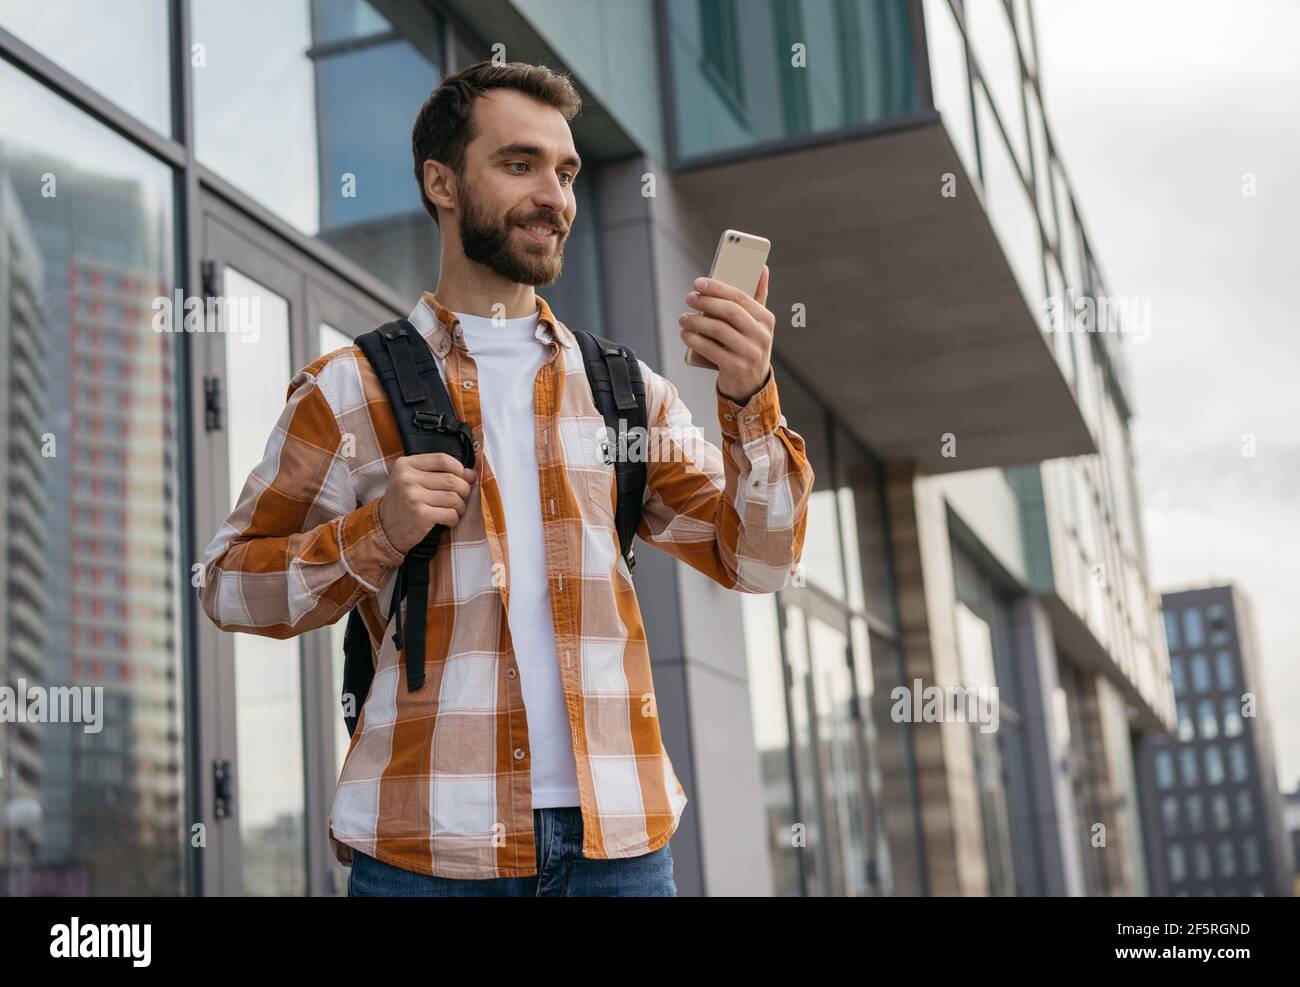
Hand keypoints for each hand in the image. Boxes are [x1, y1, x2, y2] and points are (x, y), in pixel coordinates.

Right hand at [378, 452, 476, 553]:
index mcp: (406, 464)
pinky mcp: (420, 515)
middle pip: (452, 479)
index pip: (443, 459)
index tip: (463, 478)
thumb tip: (472, 474)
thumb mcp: (413, 480)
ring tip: (455, 510)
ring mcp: (413, 497)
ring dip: (461, 506)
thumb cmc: (403, 502)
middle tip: (461, 498)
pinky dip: (454, 519)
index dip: (459, 469)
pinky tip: (448, 521)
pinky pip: (451, 514)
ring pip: (454, 498)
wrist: (384, 529)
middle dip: (464, 490)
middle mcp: (407, 478)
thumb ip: (439, 473)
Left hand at [679, 265, 773, 404]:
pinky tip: (685, 334)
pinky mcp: (736, 368)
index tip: (698, 283)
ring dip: (696, 321)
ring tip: (683, 318)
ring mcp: (750, 353)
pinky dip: (695, 340)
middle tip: (688, 298)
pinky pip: (711, 349)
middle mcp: (762, 335)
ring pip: (718, 330)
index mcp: (766, 319)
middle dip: (705, 302)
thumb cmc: (748, 346)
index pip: (740, 296)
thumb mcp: (757, 324)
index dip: (717, 287)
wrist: (750, 385)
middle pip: (729, 311)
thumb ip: (758, 297)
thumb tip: (761, 268)